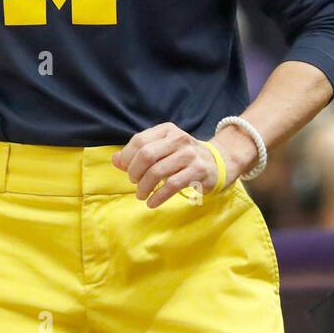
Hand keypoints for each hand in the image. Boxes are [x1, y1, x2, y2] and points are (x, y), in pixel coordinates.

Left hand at [112, 122, 235, 207]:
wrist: (218, 162)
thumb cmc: (183, 157)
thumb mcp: (162, 149)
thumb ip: (138, 154)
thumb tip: (115, 159)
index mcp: (167, 130)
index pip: (139, 140)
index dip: (128, 157)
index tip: (126, 170)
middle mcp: (179, 139)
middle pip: (146, 155)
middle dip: (134, 172)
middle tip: (134, 183)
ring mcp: (190, 155)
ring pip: (157, 172)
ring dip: (144, 187)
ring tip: (141, 194)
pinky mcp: (198, 171)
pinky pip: (172, 185)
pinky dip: (158, 197)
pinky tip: (152, 202)